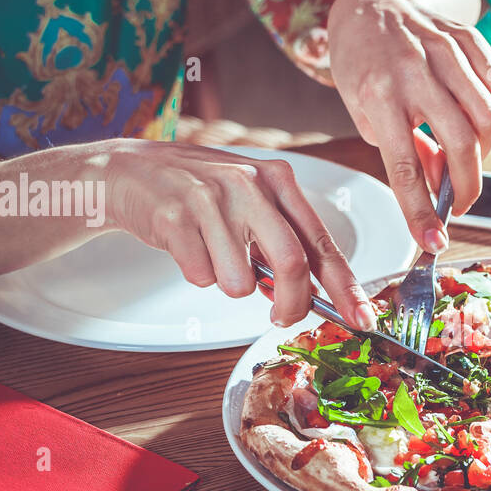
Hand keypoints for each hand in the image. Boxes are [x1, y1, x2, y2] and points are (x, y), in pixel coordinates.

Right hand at [78, 138, 375, 328]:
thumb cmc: (198, 192)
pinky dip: (196, 275)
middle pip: (293, 264)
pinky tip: (185, 246)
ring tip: (211, 254)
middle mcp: (249, 184)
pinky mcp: (175, 216)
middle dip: (291, 305)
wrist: (128, 171)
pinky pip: (201, 276)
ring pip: (241, 281)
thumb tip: (311, 294)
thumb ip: (282, 240)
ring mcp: (211, 198)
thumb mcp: (250, 201)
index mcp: (277, 180)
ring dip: (229, 284)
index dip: (345, 287)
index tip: (361, 318)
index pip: (322, 242)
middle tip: (280, 319)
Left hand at [328, 0, 490, 252]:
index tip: (433, 241)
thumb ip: (403, 149)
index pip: (404, 166)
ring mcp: (444, 50)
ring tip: (464, 160)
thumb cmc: (363, 67)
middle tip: (458, 205)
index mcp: (378, 94)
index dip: (420, 209)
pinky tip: (472, 119)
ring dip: (483, 153)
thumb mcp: (366, 113)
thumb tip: (440, 183)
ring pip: (488, 116)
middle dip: (465, 187)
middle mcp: (413, 70)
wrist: (369, 3)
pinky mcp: (467, 38)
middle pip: (459, 143)